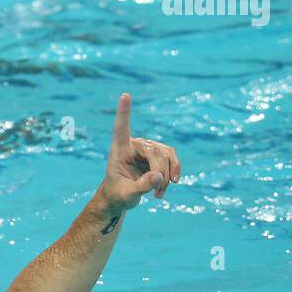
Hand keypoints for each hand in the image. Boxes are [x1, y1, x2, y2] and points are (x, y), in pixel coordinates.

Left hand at [99, 92, 181, 212]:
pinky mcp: (158, 154)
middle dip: (159, 173)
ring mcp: (147, 148)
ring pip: (166, 155)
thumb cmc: (118, 194)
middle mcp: (133, 144)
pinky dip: (173, 172)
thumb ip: (141, 186)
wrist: (122, 197)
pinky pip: (172, 159)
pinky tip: (168, 185)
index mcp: (119, 149)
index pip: (121, 127)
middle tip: (158, 193)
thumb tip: (159, 177)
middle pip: (154, 152)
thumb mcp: (127, 195)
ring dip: (168, 175)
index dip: (124, 112)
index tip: (125, 95)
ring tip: (160, 194)